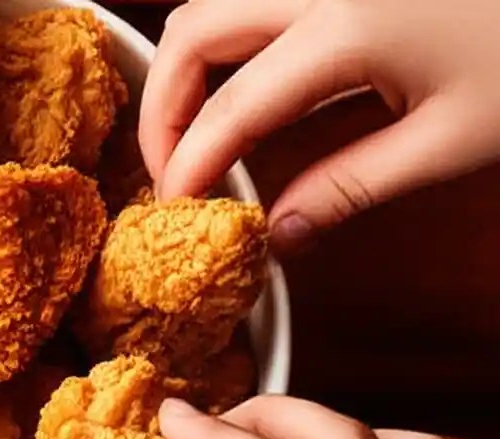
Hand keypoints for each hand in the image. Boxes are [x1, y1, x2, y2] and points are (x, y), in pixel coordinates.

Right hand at [139, 0, 499, 248]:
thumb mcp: (452, 141)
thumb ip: (350, 187)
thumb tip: (281, 236)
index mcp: (346, 30)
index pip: (230, 107)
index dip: (187, 163)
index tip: (170, 208)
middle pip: (193, 32)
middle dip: (165, 105)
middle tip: (172, 169)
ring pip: (214, 4)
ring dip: (190, 69)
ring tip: (202, 135)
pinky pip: (255, 0)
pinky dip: (229, 44)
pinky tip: (248, 89)